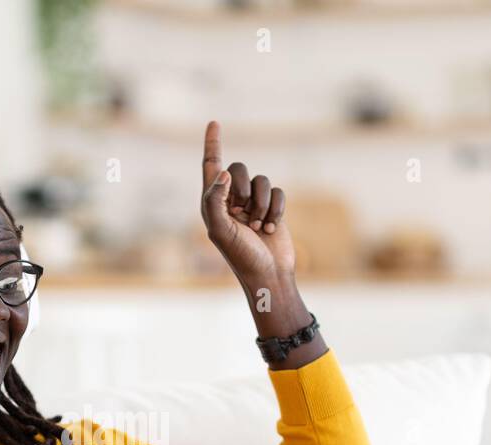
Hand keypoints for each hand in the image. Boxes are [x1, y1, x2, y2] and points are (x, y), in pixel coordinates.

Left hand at [199, 120, 295, 286]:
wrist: (269, 275)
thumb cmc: (241, 257)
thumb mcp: (221, 231)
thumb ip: (215, 201)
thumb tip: (222, 174)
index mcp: (213, 204)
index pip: (211, 166)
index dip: (213, 144)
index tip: (214, 122)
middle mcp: (231, 201)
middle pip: (238, 169)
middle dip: (245, 189)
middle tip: (244, 212)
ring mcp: (253, 204)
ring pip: (262, 180)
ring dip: (263, 204)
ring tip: (258, 227)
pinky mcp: (273, 208)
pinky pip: (279, 192)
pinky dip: (277, 209)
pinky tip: (272, 228)